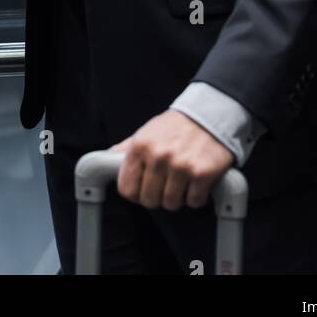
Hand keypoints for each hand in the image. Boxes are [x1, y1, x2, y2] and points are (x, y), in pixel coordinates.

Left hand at [109, 110, 234, 209]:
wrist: (210, 113)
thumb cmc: (175, 126)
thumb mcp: (147, 131)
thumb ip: (127, 147)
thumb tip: (107, 158)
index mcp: (140, 146)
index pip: (127, 188)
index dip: (135, 193)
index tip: (143, 190)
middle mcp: (158, 156)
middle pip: (149, 200)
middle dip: (157, 197)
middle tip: (165, 186)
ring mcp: (181, 166)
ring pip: (171, 203)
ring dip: (177, 197)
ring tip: (181, 183)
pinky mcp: (202, 174)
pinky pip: (194, 201)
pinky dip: (196, 196)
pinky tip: (196, 182)